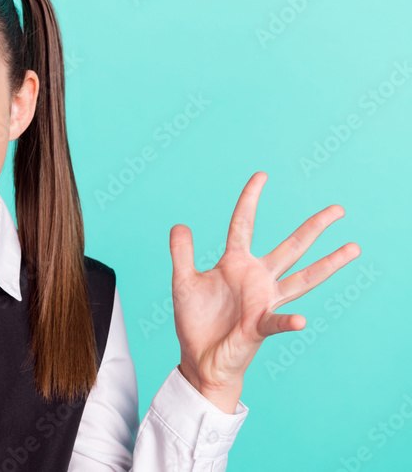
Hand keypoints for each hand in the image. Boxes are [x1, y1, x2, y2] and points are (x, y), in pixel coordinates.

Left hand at [170, 171, 359, 412]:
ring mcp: (262, 301)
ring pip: (301, 279)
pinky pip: (277, 322)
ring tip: (353, 248)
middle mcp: (256, 278)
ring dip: (327, 265)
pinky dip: (288, 321)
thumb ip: (182, 253)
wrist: (199, 357)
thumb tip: (180, 225)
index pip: (244, 224)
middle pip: (290, 247)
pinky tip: (300, 320)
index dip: (250, 200)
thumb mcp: (184, 281)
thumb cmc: (196, 320)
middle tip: (338, 209)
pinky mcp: (259, 326)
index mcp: (235, 264)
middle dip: (313, 228)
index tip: (262, 176)